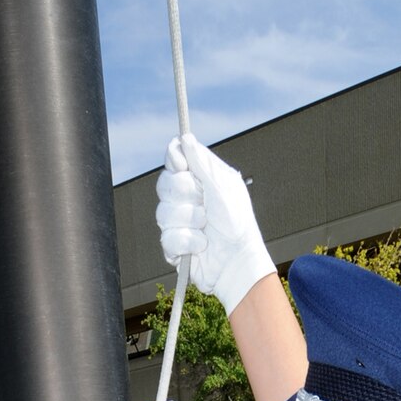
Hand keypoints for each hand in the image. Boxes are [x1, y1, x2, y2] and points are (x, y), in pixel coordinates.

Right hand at [155, 132, 275, 314]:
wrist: (238, 262)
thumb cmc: (238, 223)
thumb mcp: (223, 187)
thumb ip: (202, 163)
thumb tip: (185, 138)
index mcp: (200, 178)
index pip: (175, 158)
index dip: (174, 159)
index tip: (182, 165)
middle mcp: (186, 197)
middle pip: (164, 183)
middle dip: (184, 194)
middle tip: (205, 204)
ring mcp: (178, 222)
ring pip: (162, 212)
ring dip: (188, 220)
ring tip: (206, 228)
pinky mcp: (174, 246)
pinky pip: (166, 238)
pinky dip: (186, 242)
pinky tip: (200, 246)